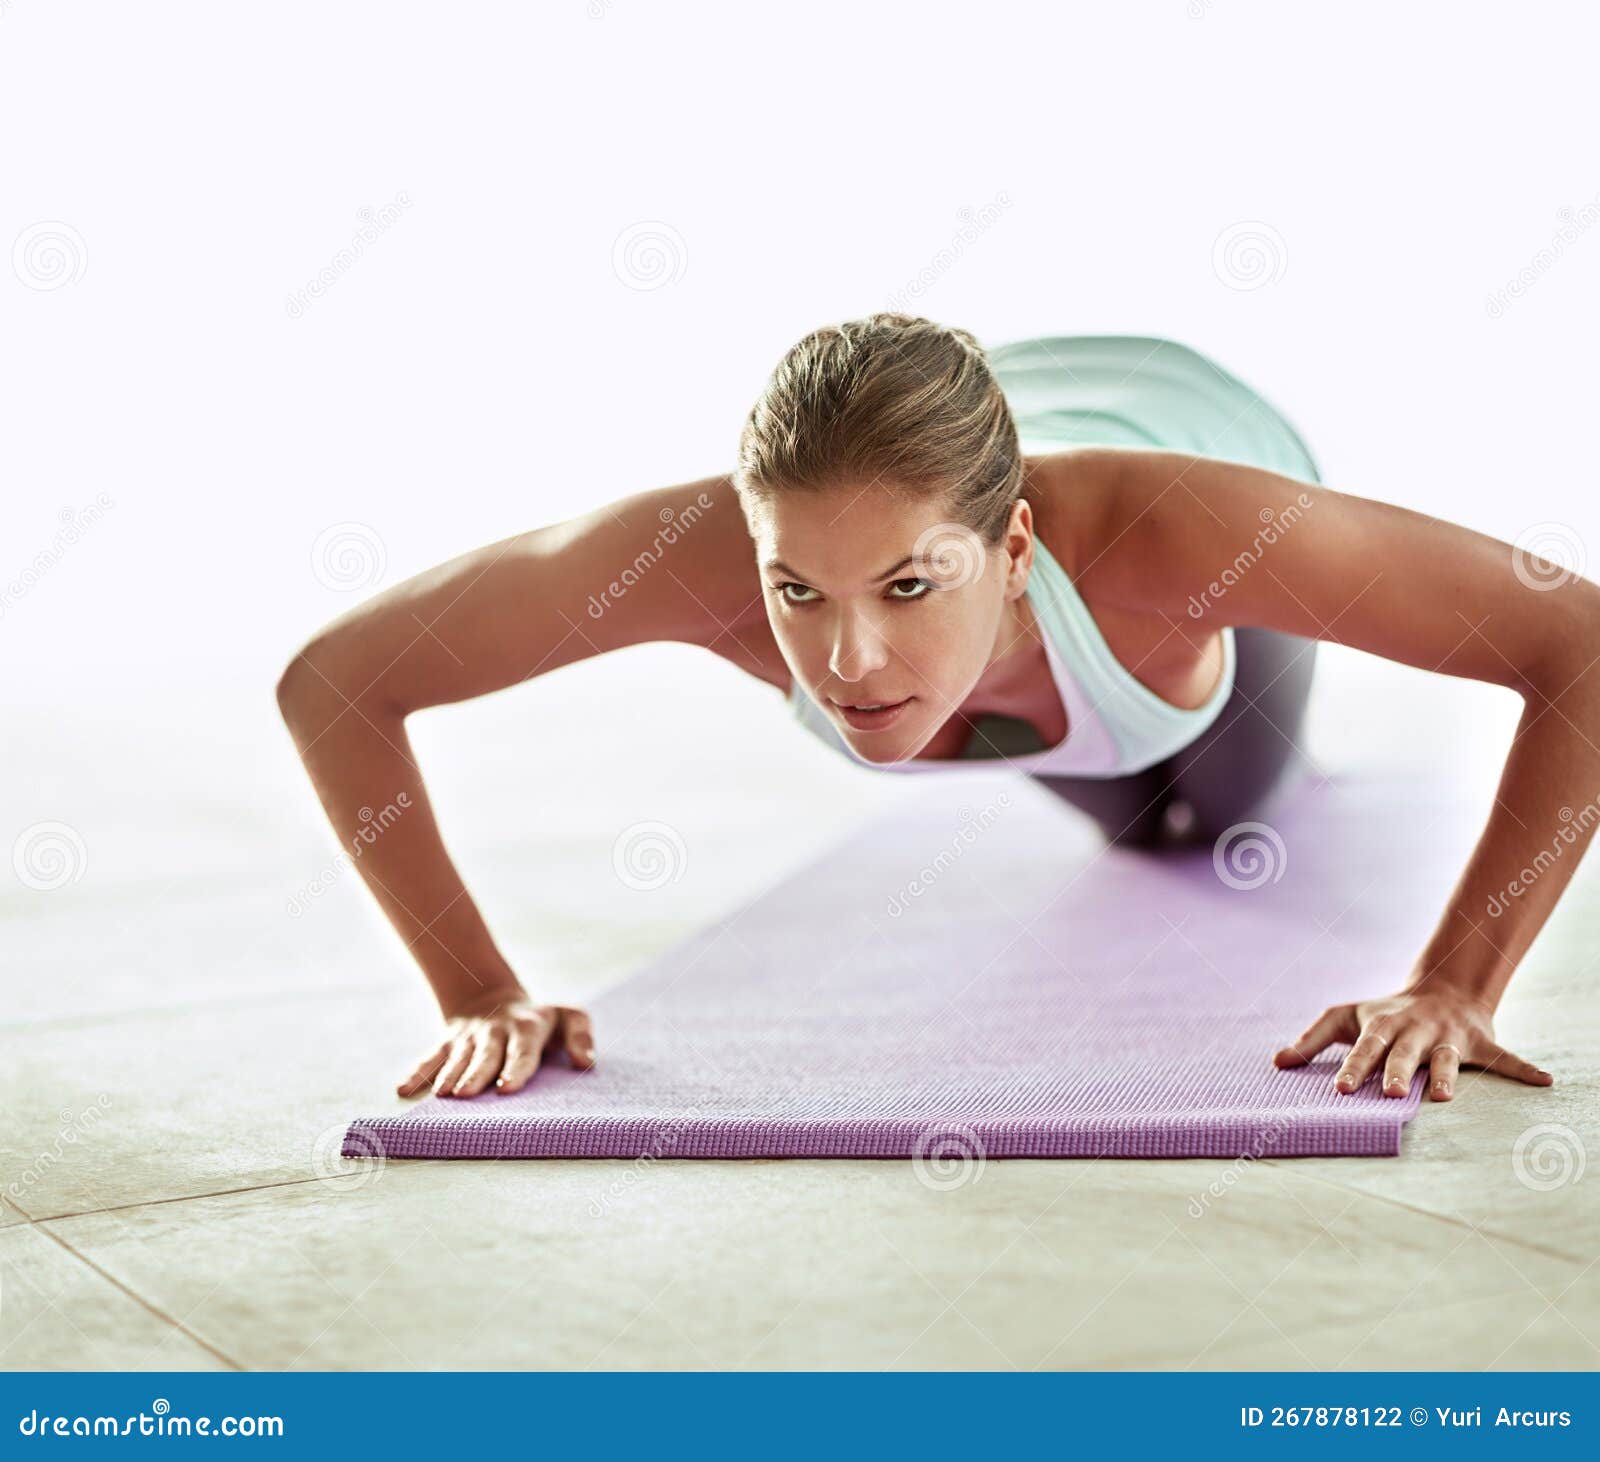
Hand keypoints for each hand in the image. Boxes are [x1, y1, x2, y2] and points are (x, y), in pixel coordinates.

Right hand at [397, 988, 596, 1097]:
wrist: (492, 999)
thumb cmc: (540, 1020)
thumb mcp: (568, 1017)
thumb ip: (581, 1036)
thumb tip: (585, 1062)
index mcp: (527, 1027)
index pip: (522, 1049)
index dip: (515, 1067)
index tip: (507, 1088)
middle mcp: (495, 1031)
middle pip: (485, 1054)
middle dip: (476, 1074)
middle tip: (467, 1095)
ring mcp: (468, 1037)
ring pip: (457, 1057)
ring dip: (449, 1075)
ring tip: (442, 1096)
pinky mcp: (448, 1042)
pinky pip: (430, 1057)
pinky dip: (417, 1072)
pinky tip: (403, 1090)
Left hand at [1272, 986, 1551, 1100]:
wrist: (1442, 990)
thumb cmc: (1383, 1013)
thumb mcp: (1344, 1018)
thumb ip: (1311, 1041)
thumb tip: (1276, 1064)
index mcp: (1382, 1025)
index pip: (1364, 1047)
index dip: (1353, 1067)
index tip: (1342, 1090)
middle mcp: (1415, 1030)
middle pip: (1404, 1053)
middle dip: (1398, 1073)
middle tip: (1392, 1095)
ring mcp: (1449, 1036)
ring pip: (1448, 1058)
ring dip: (1447, 1076)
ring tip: (1445, 1098)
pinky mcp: (1480, 1042)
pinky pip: (1505, 1057)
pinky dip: (1524, 1068)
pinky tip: (1545, 1082)